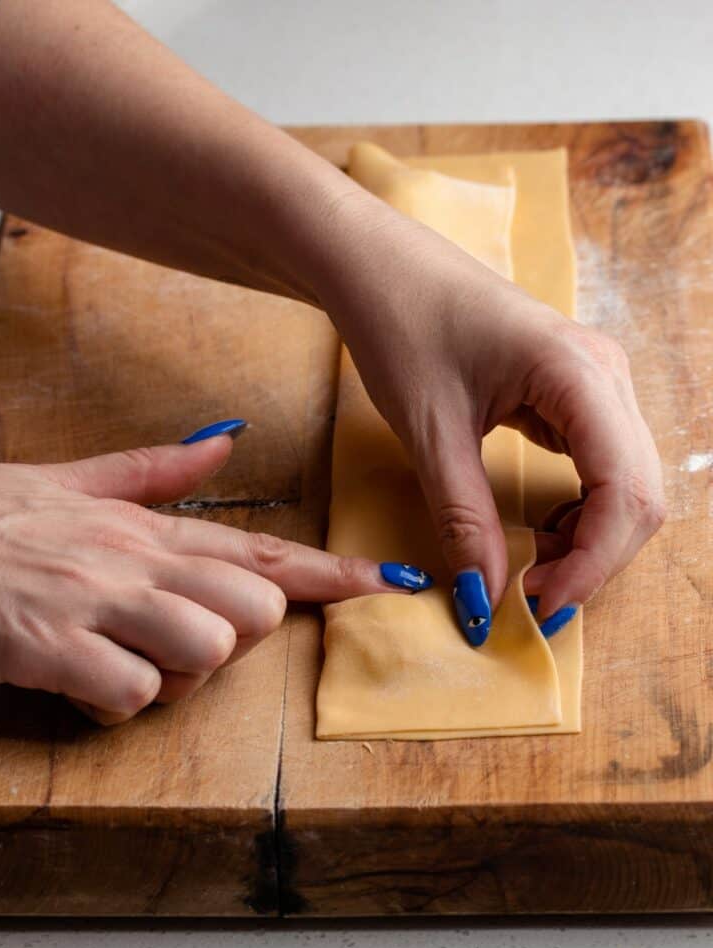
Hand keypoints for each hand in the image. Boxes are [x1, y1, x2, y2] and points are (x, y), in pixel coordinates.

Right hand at [0, 429, 420, 723]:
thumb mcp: (71, 479)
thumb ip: (156, 470)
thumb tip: (226, 438)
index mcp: (146, 526)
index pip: (265, 550)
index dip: (336, 572)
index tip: (392, 583)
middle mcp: (135, 559)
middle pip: (256, 609)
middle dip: (234, 638)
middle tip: (176, 635)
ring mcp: (97, 602)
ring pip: (208, 652)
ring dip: (176, 676)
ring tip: (123, 660)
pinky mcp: (53, 647)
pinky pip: (132, 692)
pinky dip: (115, 702)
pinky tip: (81, 682)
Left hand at [320, 201, 664, 639]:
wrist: (378, 269)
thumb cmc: (400, 328)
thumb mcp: (430, 435)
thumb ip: (464, 521)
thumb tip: (487, 602)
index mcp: (580, 375)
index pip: (625, 493)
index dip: (592, 565)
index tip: (537, 608)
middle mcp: (606, 375)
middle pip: (639, 495)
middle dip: (593, 558)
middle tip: (529, 598)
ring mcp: (596, 381)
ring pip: (625, 484)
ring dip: (588, 538)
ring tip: (529, 568)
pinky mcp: (573, 391)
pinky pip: (599, 465)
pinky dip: (576, 511)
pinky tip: (538, 530)